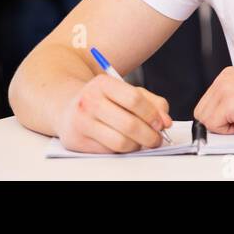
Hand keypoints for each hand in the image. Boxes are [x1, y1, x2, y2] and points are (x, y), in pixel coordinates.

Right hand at [56, 74, 173, 153]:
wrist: (67, 107)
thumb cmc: (104, 99)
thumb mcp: (126, 91)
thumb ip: (151, 102)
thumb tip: (166, 121)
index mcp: (103, 83)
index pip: (134, 99)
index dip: (152, 114)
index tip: (162, 124)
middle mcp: (89, 101)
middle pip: (129, 124)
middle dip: (150, 135)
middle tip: (157, 139)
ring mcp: (81, 122)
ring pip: (120, 141)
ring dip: (138, 146)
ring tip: (142, 142)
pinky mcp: (77, 141)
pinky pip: (109, 150)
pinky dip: (123, 150)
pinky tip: (125, 143)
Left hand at [194, 66, 233, 134]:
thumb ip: (229, 99)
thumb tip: (212, 118)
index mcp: (228, 74)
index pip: (206, 104)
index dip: (222, 116)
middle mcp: (224, 78)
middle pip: (202, 112)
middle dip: (221, 122)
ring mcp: (225, 88)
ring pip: (205, 120)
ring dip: (226, 126)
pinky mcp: (229, 102)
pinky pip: (215, 127)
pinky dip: (232, 131)